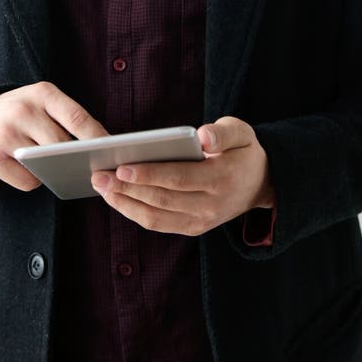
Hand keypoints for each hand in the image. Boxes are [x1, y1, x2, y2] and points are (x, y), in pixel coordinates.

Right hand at [0, 81, 108, 190]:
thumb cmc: (20, 113)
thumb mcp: (41, 103)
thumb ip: (66, 119)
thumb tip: (100, 148)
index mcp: (42, 93)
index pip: (78, 117)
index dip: (97, 138)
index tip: (112, 152)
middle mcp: (22, 110)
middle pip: (62, 145)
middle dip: (76, 159)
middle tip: (87, 167)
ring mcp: (4, 133)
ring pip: (46, 165)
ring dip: (52, 170)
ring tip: (49, 162)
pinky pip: (27, 181)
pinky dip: (32, 180)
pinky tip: (23, 168)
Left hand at [90, 116, 274, 235]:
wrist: (261, 184)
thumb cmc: (243, 151)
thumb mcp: (242, 132)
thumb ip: (223, 133)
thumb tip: (203, 136)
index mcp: (221, 178)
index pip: (179, 178)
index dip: (149, 174)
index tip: (122, 166)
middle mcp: (211, 205)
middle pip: (162, 199)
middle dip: (127, 188)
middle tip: (99, 175)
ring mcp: (202, 221)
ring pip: (156, 217)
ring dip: (125, 203)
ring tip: (101, 187)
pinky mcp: (193, 228)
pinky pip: (159, 224)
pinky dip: (135, 213)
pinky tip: (117, 198)